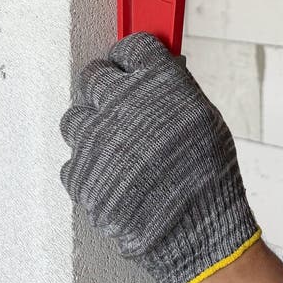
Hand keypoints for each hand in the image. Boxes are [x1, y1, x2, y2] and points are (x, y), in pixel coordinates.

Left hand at [60, 32, 259, 282]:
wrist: (198, 234)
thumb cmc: (209, 176)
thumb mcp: (204, 117)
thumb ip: (174, 90)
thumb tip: (159, 72)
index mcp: (156, 82)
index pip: (131, 48)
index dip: (131, 58)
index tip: (131, 66)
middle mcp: (120, 103)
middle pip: (94, 76)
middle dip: (105, 86)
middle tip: (118, 102)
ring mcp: (95, 140)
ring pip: (76, 117)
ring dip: (92, 127)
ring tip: (115, 145)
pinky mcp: (81, 176)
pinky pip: (73, 160)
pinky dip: (90, 166)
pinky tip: (114, 177)